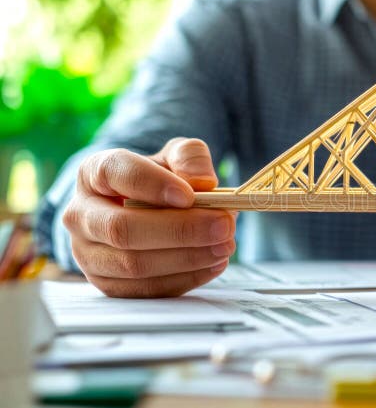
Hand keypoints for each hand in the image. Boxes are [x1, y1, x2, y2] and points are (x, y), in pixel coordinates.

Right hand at [63, 138, 235, 297]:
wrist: (145, 210)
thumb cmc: (160, 180)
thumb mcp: (176, 156)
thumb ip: (190, 157)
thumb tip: (202, 182)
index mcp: (93, 172)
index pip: (114, 173)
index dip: (152, 185)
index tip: (190, 195)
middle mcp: (80, 214)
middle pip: (121, 229)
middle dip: (179, 230)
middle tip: (223, 225)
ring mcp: (88, 254)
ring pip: (133, 264)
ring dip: (186, 258)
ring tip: (225, 245)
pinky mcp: (107, 284)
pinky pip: (144, 289)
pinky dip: (184, 278)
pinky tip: (213, 264)